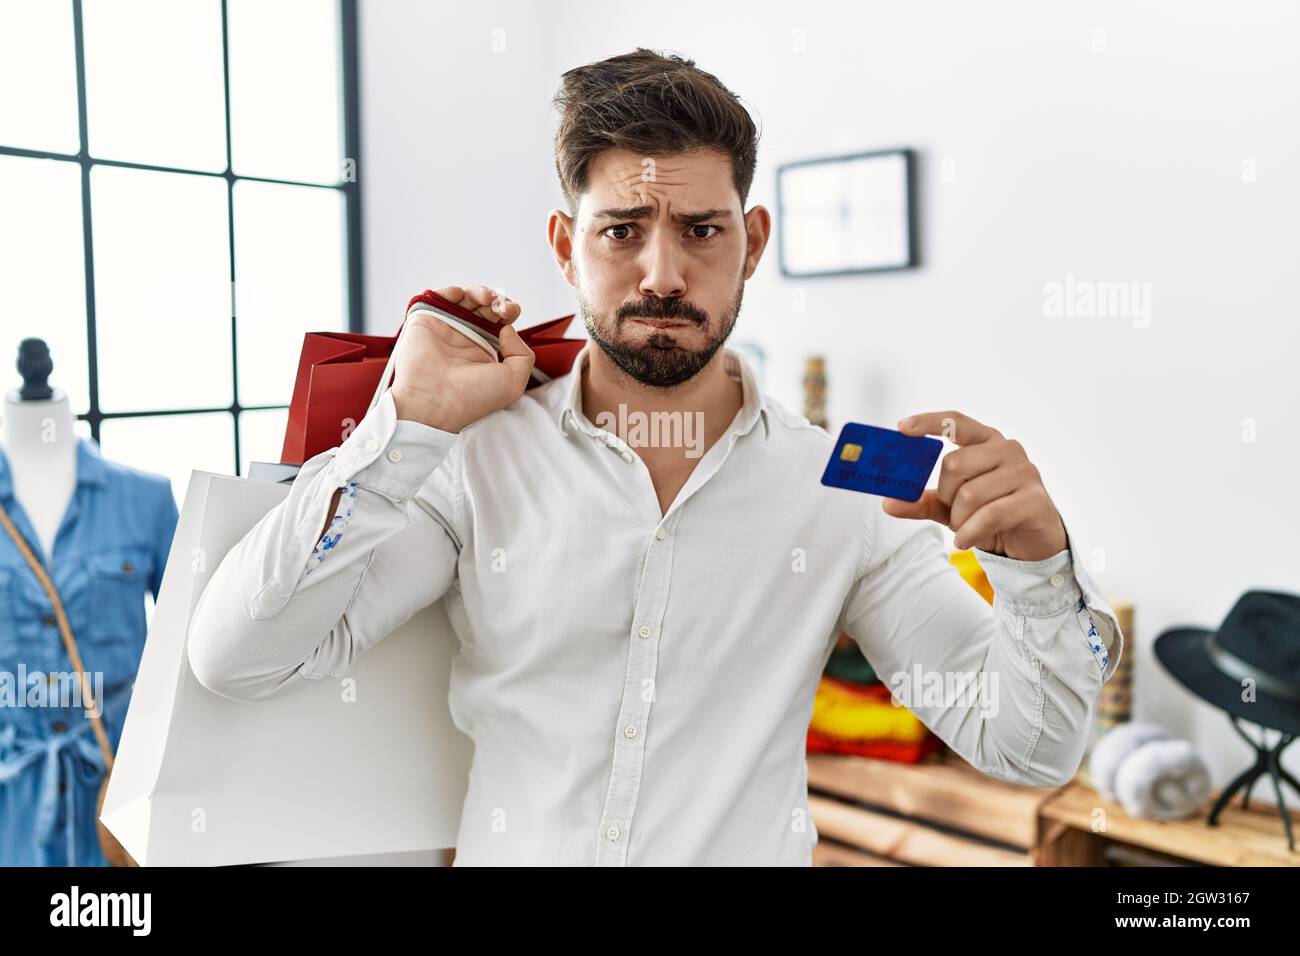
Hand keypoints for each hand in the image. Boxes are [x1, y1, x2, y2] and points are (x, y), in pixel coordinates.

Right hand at [390, 284, 534, 432]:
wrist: (434, 402)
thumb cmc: (471, 398)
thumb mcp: (513, 382)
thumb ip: (522, 354)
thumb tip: (508, 329)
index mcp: (486, 351)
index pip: (501, 321)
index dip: (509, 311)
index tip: (510, 314)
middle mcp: (466, 338)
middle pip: (486, 306)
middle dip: (498, 300)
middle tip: (501, 307)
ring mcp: (446, 329)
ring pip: (466, 298)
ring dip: (480, 292)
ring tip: (487, 299)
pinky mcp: (426, 321)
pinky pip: (439, 297)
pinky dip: (452, 291)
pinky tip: (462, 296)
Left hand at [881, 410, 1067, 561]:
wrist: (1031, 541)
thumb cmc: (991, 513)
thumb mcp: (951, 507)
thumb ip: (922, 502)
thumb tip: (889, 503)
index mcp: (986, 441)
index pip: (956, 422)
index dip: (928, 422)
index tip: (902, 429)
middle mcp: (1007, 449)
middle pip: (954, 464)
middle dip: (945, 495)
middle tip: (952, 511)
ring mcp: (1025, 472)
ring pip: (970, 494)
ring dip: (959, 519)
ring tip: (965, 528)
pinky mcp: (1035, 499)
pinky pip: (989, 515)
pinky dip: (970, 532)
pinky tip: (965, 540)